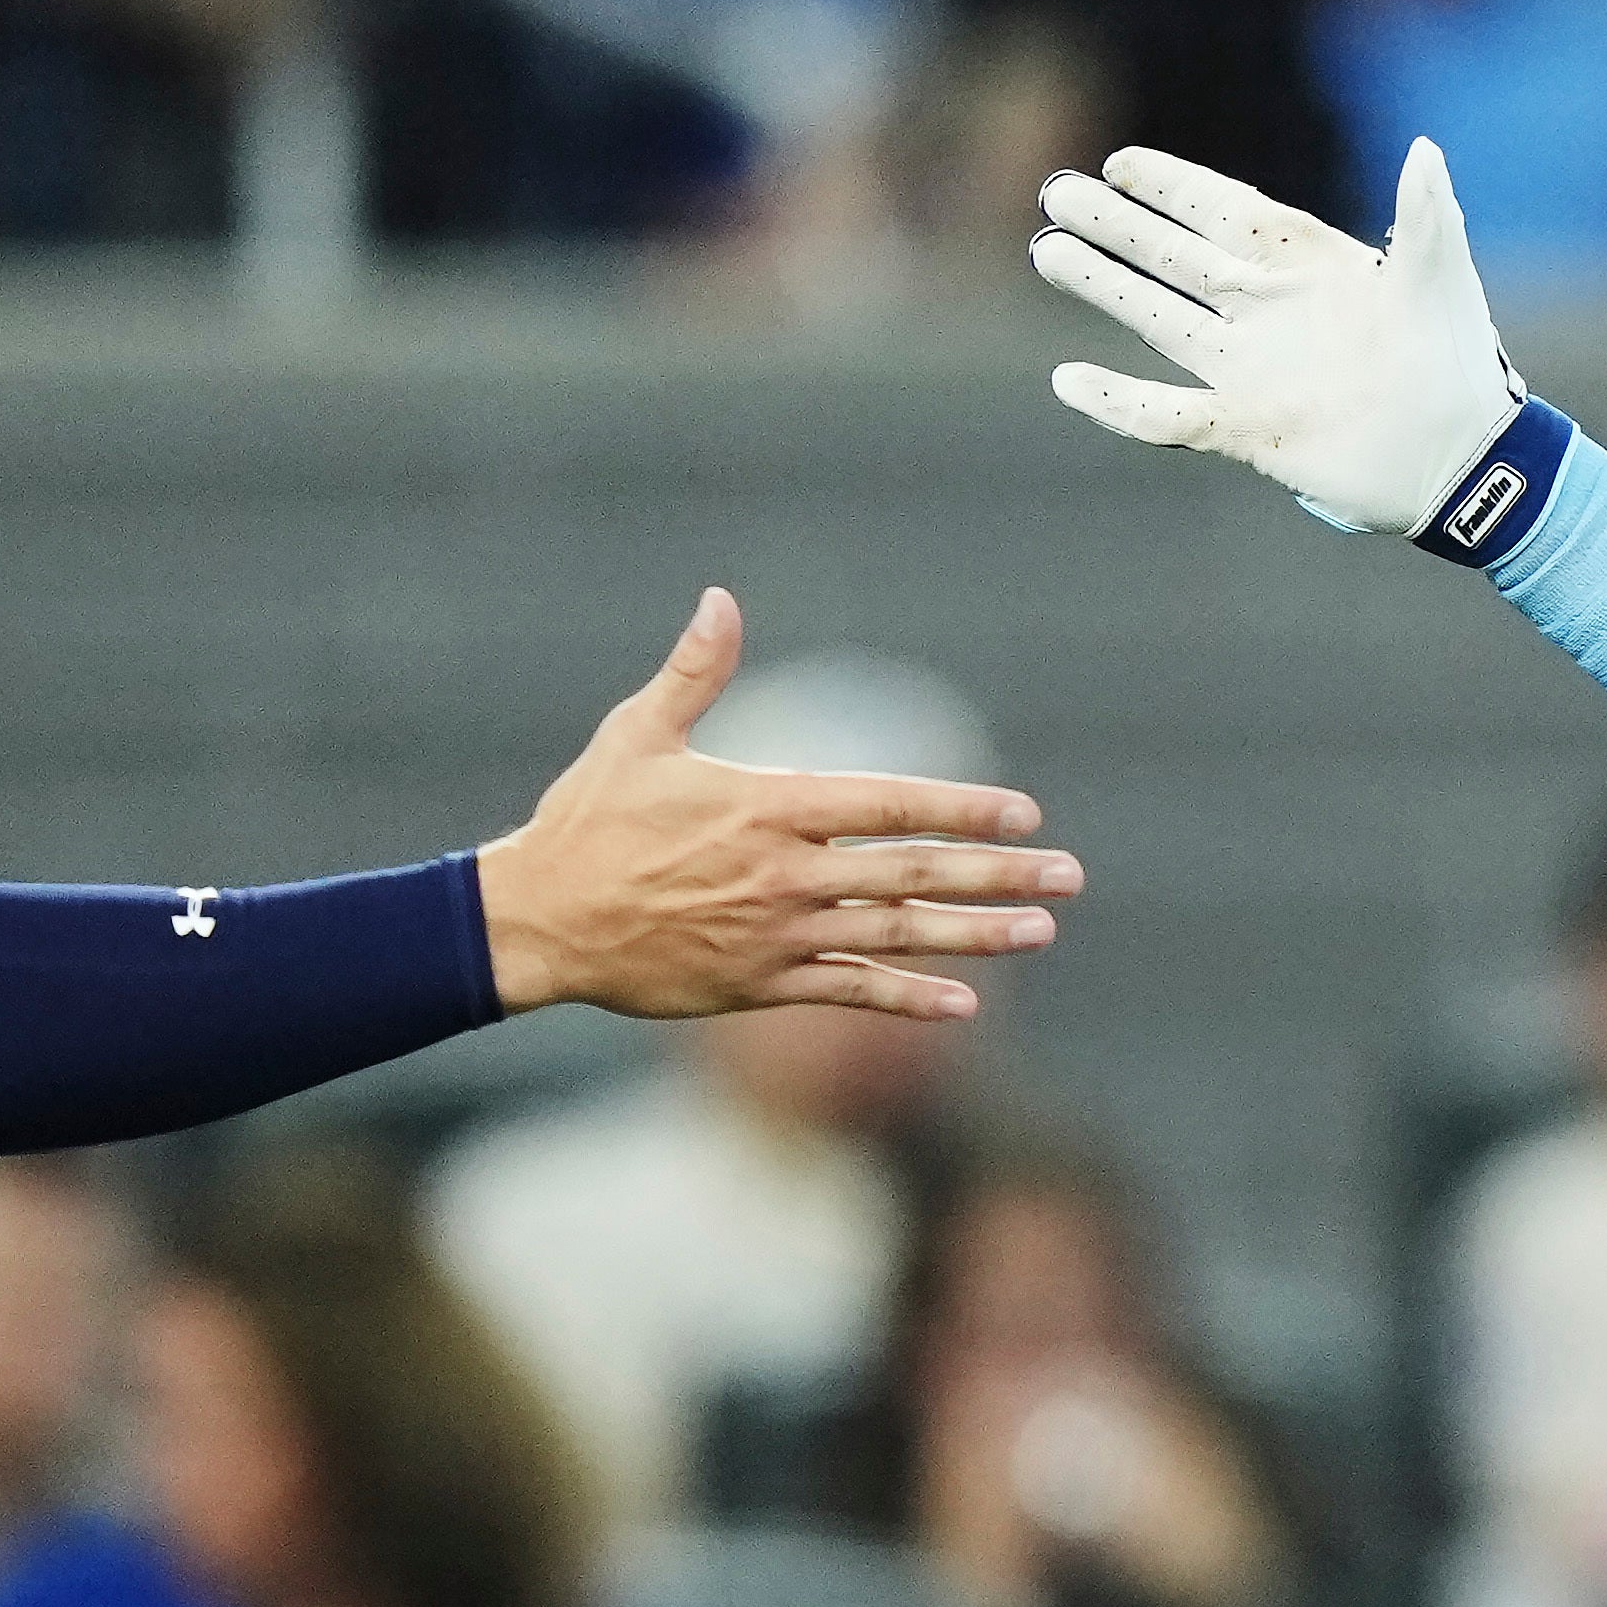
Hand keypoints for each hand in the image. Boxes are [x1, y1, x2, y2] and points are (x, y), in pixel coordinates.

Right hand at [477, 591, 1077, 1020]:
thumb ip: (694, 672)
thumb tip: (720, 600)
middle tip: (1068, 876)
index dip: (959, 808)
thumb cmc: (587, 821)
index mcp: (767, 807)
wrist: (538, 921)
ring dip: (973, 936)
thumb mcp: (636, 735)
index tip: (1023, 812)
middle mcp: (785, 874)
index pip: (888, 806)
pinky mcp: (758, 986)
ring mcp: (777, 936)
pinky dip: (907, 999)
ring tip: (1039, 932)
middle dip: (997, 873)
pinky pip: (848, 994)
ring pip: (895, 937)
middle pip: (911, 874)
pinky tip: (964, 1006)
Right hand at [1033, 137, 1523, 538]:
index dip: (1172, 185)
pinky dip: (1118, 402)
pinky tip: (1069, 381)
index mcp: (1307, 263)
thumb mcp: (1442, 276)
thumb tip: (1425, 148)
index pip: (1223, 210)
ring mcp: (1252, 370)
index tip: (1120, 162)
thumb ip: (1426, 213)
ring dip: (1104, 288)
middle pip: (1173, 257)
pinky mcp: (1248, 430)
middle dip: (1115, 225)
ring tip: (1047, 252)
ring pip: (1158, 318)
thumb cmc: (1459, 359)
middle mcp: (1267, 311)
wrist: (1465, 460)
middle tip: (1056, 193)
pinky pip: (1168, 416)